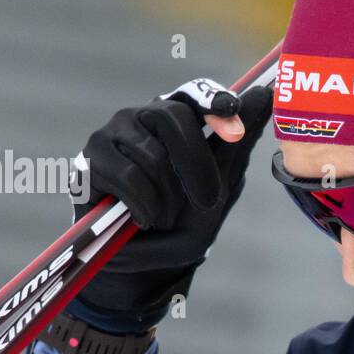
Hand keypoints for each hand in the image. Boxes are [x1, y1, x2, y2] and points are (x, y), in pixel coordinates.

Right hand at [70, 78, 272, 329]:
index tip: (234, 117)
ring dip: (169, 198)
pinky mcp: (89, 160)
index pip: (194, 93)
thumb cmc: (185, 221)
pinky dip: (145, 207)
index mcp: (177, 118)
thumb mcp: (220, 187)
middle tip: (208, 202)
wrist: (146, 261)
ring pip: (152, 155)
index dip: (213, 101)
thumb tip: (265, 92)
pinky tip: (144, 221)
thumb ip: (238, 142)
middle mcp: (142, 117)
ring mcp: (112, 135)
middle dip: (196, 164)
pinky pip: (127, 177)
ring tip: (166, 217)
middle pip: (172, 116)